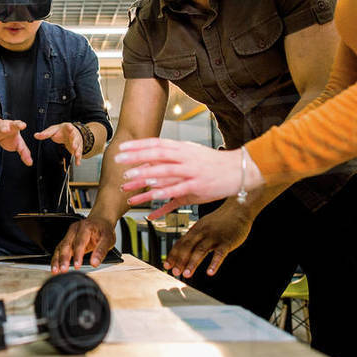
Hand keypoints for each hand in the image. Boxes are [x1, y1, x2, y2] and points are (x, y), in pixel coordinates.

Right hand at [0, 117, 32, 165]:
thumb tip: (30, 163)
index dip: (19, 124)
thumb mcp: (17, 144)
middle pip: (3, 125)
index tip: (23, 125)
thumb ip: (24, 152)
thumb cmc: (8, 137)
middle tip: (6, 130)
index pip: (17, 125)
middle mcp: (2, 126)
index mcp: (13, 127)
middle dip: (4, 127)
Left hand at [34, 122, 84, 164]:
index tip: (70, 128)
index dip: (70, 128)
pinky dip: (78, 159)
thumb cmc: (61, 131)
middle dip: (75, 142)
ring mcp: (77, 141)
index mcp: (67, 127)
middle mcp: (74, 134)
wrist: (69, 132)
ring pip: (78, 146)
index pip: (69, 126)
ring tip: (76, 155)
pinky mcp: (77, 148)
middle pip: (75, 137)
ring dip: (78, 151)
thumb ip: (45, 133)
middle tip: (73, 146)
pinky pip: (78, 153)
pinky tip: (77, 163)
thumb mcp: (53, 130)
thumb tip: (36, 135)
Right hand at [51, 216, 116, 272]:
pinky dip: (56, 259)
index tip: (77, 265)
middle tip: (63, 269)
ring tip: (56, 271)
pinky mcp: (67, 240)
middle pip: (67, 244)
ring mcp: (69, 234)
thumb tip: (95, 263)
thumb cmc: (103, 230)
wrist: (100, 221)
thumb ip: (101, 251)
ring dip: (57, 259)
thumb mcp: (108, 239)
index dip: (78, 255)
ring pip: (60, 247)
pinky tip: (55, 267)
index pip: (80, 242)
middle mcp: (75, 229)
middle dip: (64, 258)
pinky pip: (59, 249)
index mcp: (85, 227)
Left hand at [115, 139, 246, 218]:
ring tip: (127, 186)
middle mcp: (185, 159)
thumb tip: (149, 162)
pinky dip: (162, 204)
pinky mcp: (196, 190)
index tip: (122, 148)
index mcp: (183, 148)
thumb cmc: (211, 162)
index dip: (138, 146)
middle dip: (136, 161)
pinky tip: (149, 212)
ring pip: (163, 177)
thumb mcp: (191, 153)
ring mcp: (190, 174)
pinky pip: (175, 197)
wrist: (238, 170)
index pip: (156, 144)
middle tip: (118, 164)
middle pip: (157, 158)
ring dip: (144, 181)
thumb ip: (171, 158)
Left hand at [163, 205, 253, 278]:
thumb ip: (195, 237)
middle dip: (180, 260)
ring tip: (187, 274)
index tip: (167, 265)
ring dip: (192, 263)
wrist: (238, 209)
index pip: (181, 243)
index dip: (173, 255)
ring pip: (201, 250)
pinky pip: (220, 254)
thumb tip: (184, 249)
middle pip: (188, 247)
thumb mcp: (205, 225)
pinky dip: (214, 263)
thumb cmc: (221, 220)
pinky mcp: (227, 242)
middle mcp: (203, 232)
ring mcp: (214, 237)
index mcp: (196, 229)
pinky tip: (210, 272)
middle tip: (174, 272)